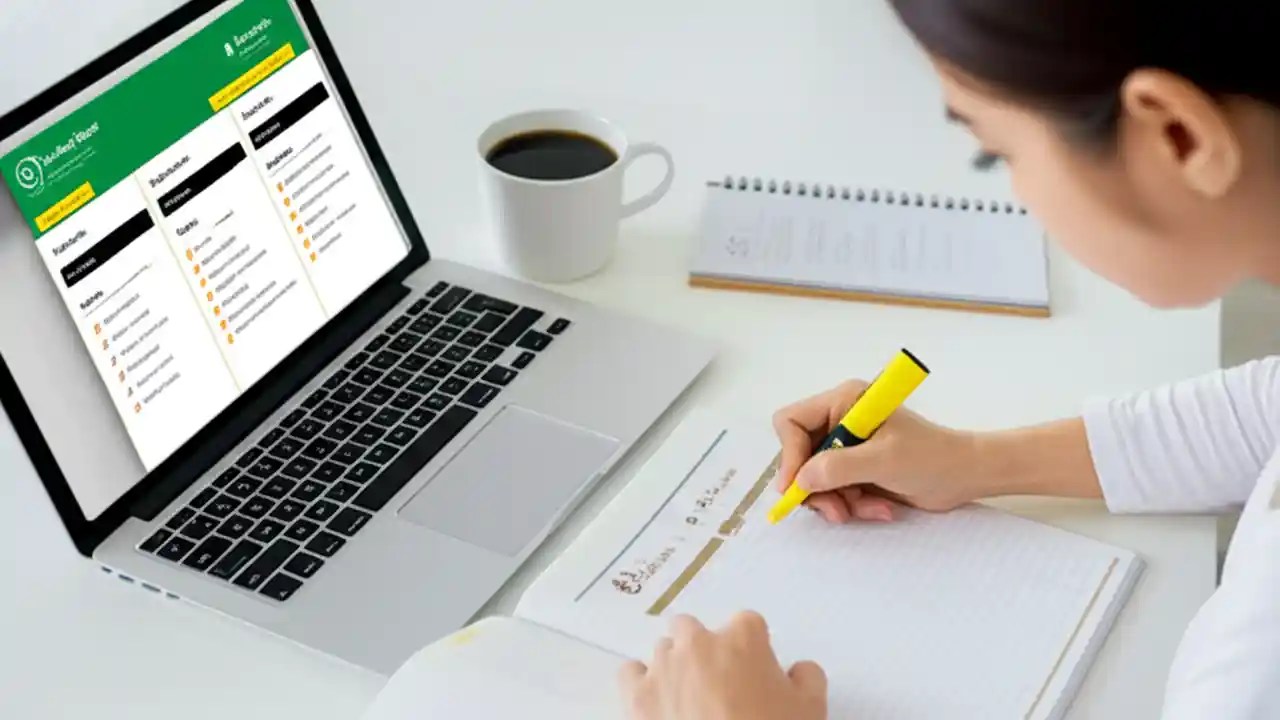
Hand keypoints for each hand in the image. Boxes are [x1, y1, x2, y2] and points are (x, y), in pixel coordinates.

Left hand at [619, 612, 826, 719]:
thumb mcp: (812, 708)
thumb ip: (806, 676)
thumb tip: (798, 671)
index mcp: (743, 637)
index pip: (748, 626)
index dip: (752, 651)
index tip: (755, 674)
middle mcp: (698, 642)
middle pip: (694, 630)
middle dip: (704, 651)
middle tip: (719, 686)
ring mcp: (664, 666)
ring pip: (664, 650)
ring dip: (675, 668)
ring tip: (689, 702)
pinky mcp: (637, 696)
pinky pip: (630, 673)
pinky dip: (641, 683)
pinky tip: (657, 703)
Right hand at [772, 379, 981, 522]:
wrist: (964, 475)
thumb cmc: (930, 457)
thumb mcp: (883, 461)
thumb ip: (839, 467)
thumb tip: (800, 480)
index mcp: (843, 401)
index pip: (791, 422)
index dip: (789, 454)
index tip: (798, 485)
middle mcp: (839, 419)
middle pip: (799, 456)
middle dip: (816, 487)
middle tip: (835, 510)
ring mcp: (846, 446)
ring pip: (815, 479)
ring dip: (837, 500)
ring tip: (864, 509)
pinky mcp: (855, 468)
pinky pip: (834, 491)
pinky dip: (852, 504)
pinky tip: (879, 508)